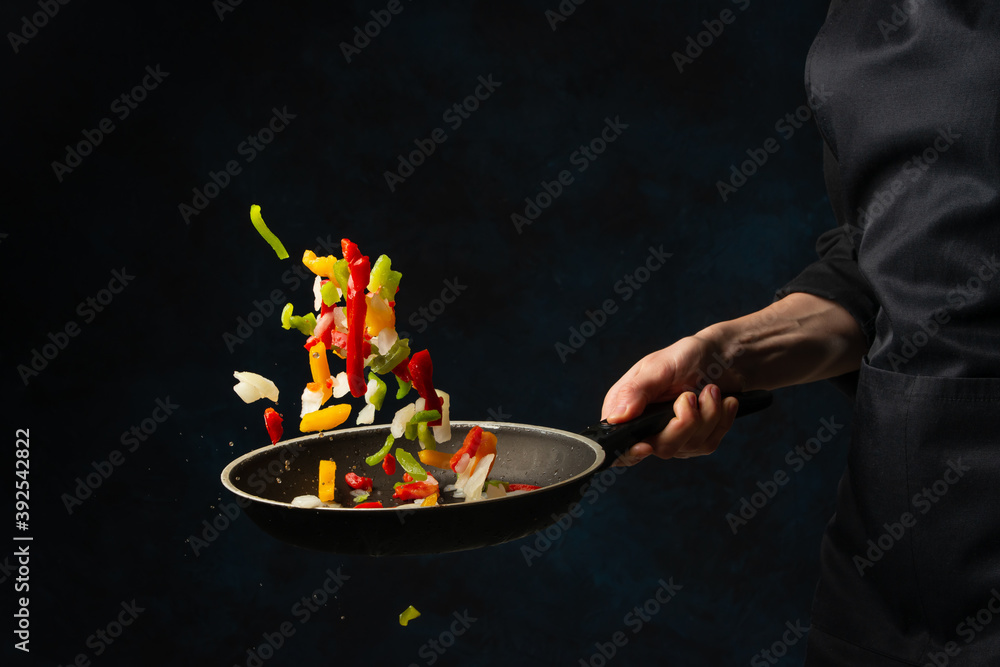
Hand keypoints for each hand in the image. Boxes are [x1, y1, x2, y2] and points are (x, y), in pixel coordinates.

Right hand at [600, 335, 741, 464]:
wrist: (724, 356)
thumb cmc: (687, 355)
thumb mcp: (658, 366)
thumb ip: (635, 391)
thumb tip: (616, 417)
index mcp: (628, 406)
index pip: (618, 442)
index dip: (629, 453)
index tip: (646, 446)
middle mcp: (647, 425)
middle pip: (661, 447)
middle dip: (685, 422)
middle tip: (691, 395)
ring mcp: (673, 435)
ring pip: (689, 446)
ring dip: (708, 415)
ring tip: (711, 390)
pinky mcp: (696, 439)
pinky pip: (709, 443)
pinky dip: (721, 420)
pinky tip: (723, 401)